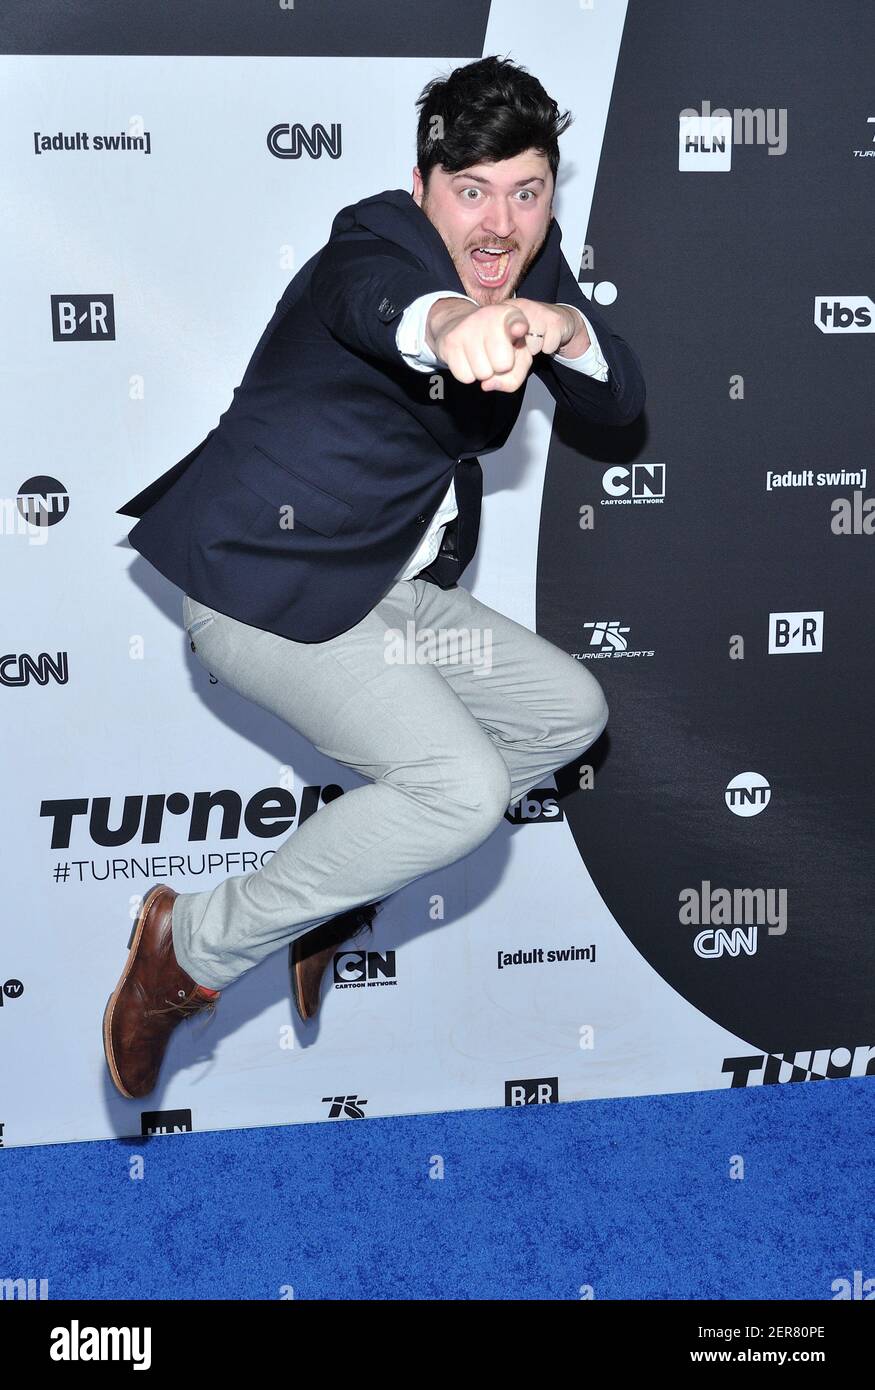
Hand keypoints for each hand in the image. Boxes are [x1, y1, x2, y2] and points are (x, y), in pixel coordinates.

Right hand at [426, 299, 575, 392]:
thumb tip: (490, 382)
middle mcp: (488, 318)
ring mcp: (468, 330)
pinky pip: (466, 376)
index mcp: (511, 315)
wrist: (453, 325)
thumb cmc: (492, 341)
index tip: (520, 329)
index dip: (519, 328)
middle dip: (501, 367)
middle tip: (495, 356)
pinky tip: (466, 359)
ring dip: (483, 372)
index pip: (516, 322)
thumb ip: (517, 373)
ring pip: (484, 373)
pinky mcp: (450, 344)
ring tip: (480, 355)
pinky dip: (467, 374)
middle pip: (503, 364)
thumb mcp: (514, 355)